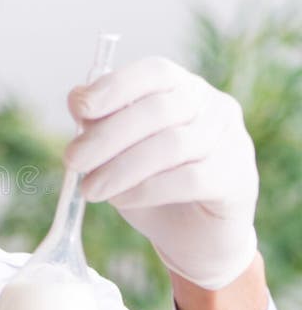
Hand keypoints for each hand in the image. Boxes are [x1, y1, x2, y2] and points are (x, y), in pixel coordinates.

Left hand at [65, 56, 258, 290]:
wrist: (194, 236)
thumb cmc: (151, 183)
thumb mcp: (118, 152)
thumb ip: (101, 124)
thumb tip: (77, 99)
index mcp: (182, 88)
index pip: (153, 72)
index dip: (115, 86)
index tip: (80, 107)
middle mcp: (212, 106)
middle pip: (158, 110)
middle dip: (107, 136)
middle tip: (72, 160)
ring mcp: (231, 140)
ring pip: (171, 145)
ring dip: (120, 168)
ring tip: (90, 189)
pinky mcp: (237, 179)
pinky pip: (189, 179)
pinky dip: (146, 189)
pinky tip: (121, 198)